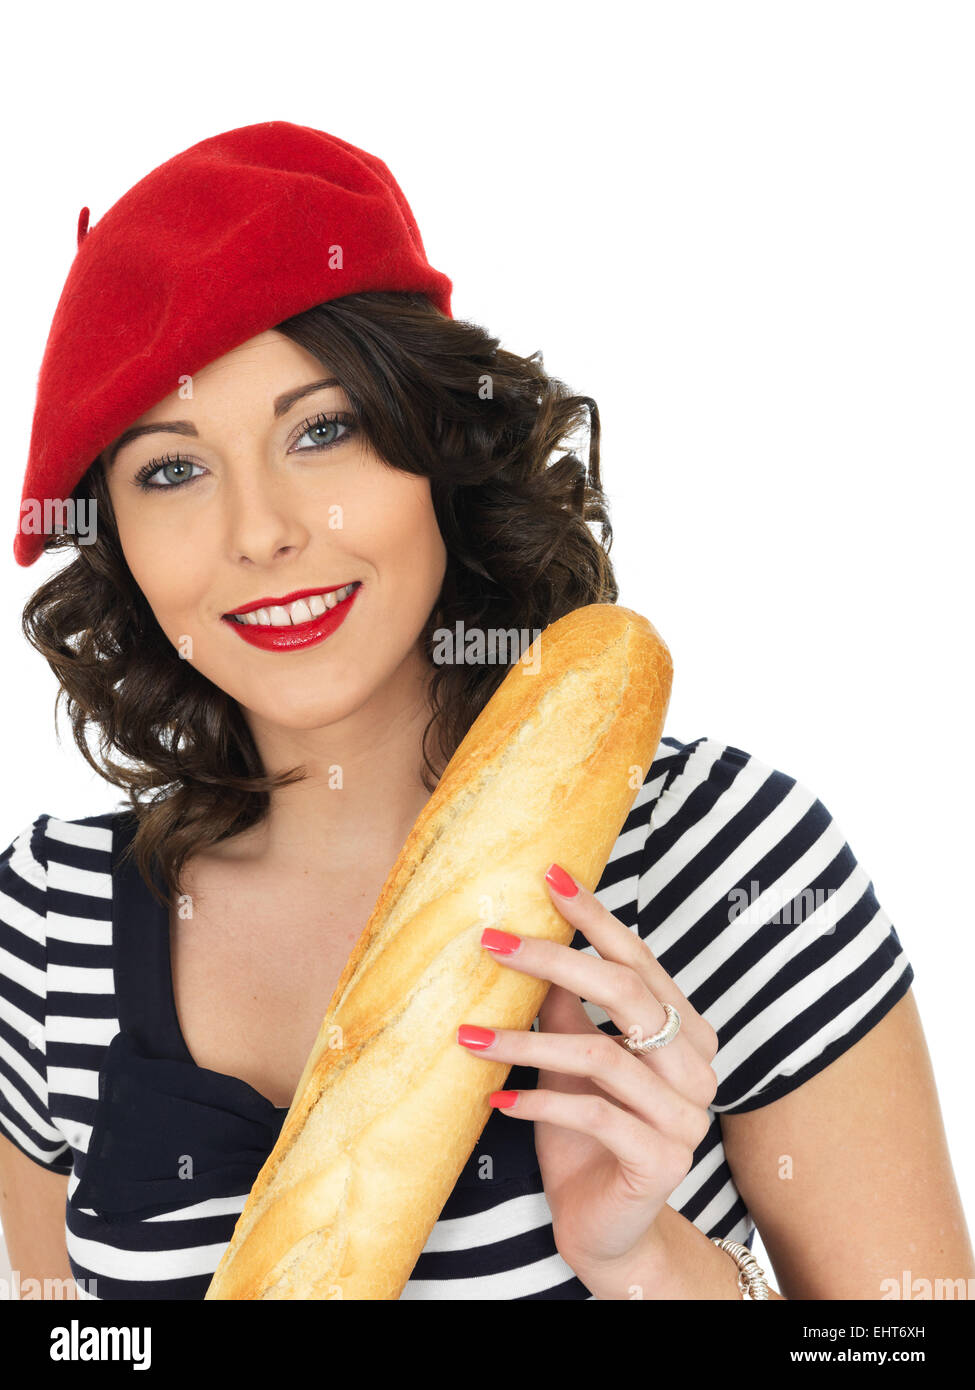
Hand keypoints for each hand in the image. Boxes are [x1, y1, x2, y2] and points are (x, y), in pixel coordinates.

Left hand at [456, 862, 719, 1284]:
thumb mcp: (571, 1063)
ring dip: (524, 1041)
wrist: (608, 1231)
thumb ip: (567, 1007)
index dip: (594, 916)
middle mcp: (696, 1066)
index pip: (639, 959)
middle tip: (490, 942)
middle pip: (626, 992)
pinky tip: (493, 1097)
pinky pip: (592, 1114)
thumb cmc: (586, 1138)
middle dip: (554, 959)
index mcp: (683, 1030)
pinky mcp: (663, 1159)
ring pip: (600, 1054)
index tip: (549, 875)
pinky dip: (536, 1102)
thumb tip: (531, 938)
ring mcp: (687, 1114)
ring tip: (467, 1033)